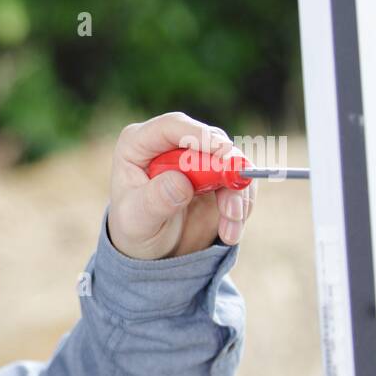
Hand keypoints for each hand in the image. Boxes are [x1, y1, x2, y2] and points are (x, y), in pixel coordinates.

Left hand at [108, 111, 255, 258]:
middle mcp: (172, 144)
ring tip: (229, 231)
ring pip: (232, 162)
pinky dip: (241, 206)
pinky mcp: (219, 175)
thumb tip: (180, 182)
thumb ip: (155, 201)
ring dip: (237, 196)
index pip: (171, 127)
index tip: (221, 153)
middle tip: (232, 202)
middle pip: (210, 140)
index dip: (198, 135)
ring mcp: (199, 157)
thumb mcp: (137, 221)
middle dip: (226, 170)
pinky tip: (230, 233)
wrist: (150, 249)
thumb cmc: (134, 228)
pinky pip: (240, 183)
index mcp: (139, 144)